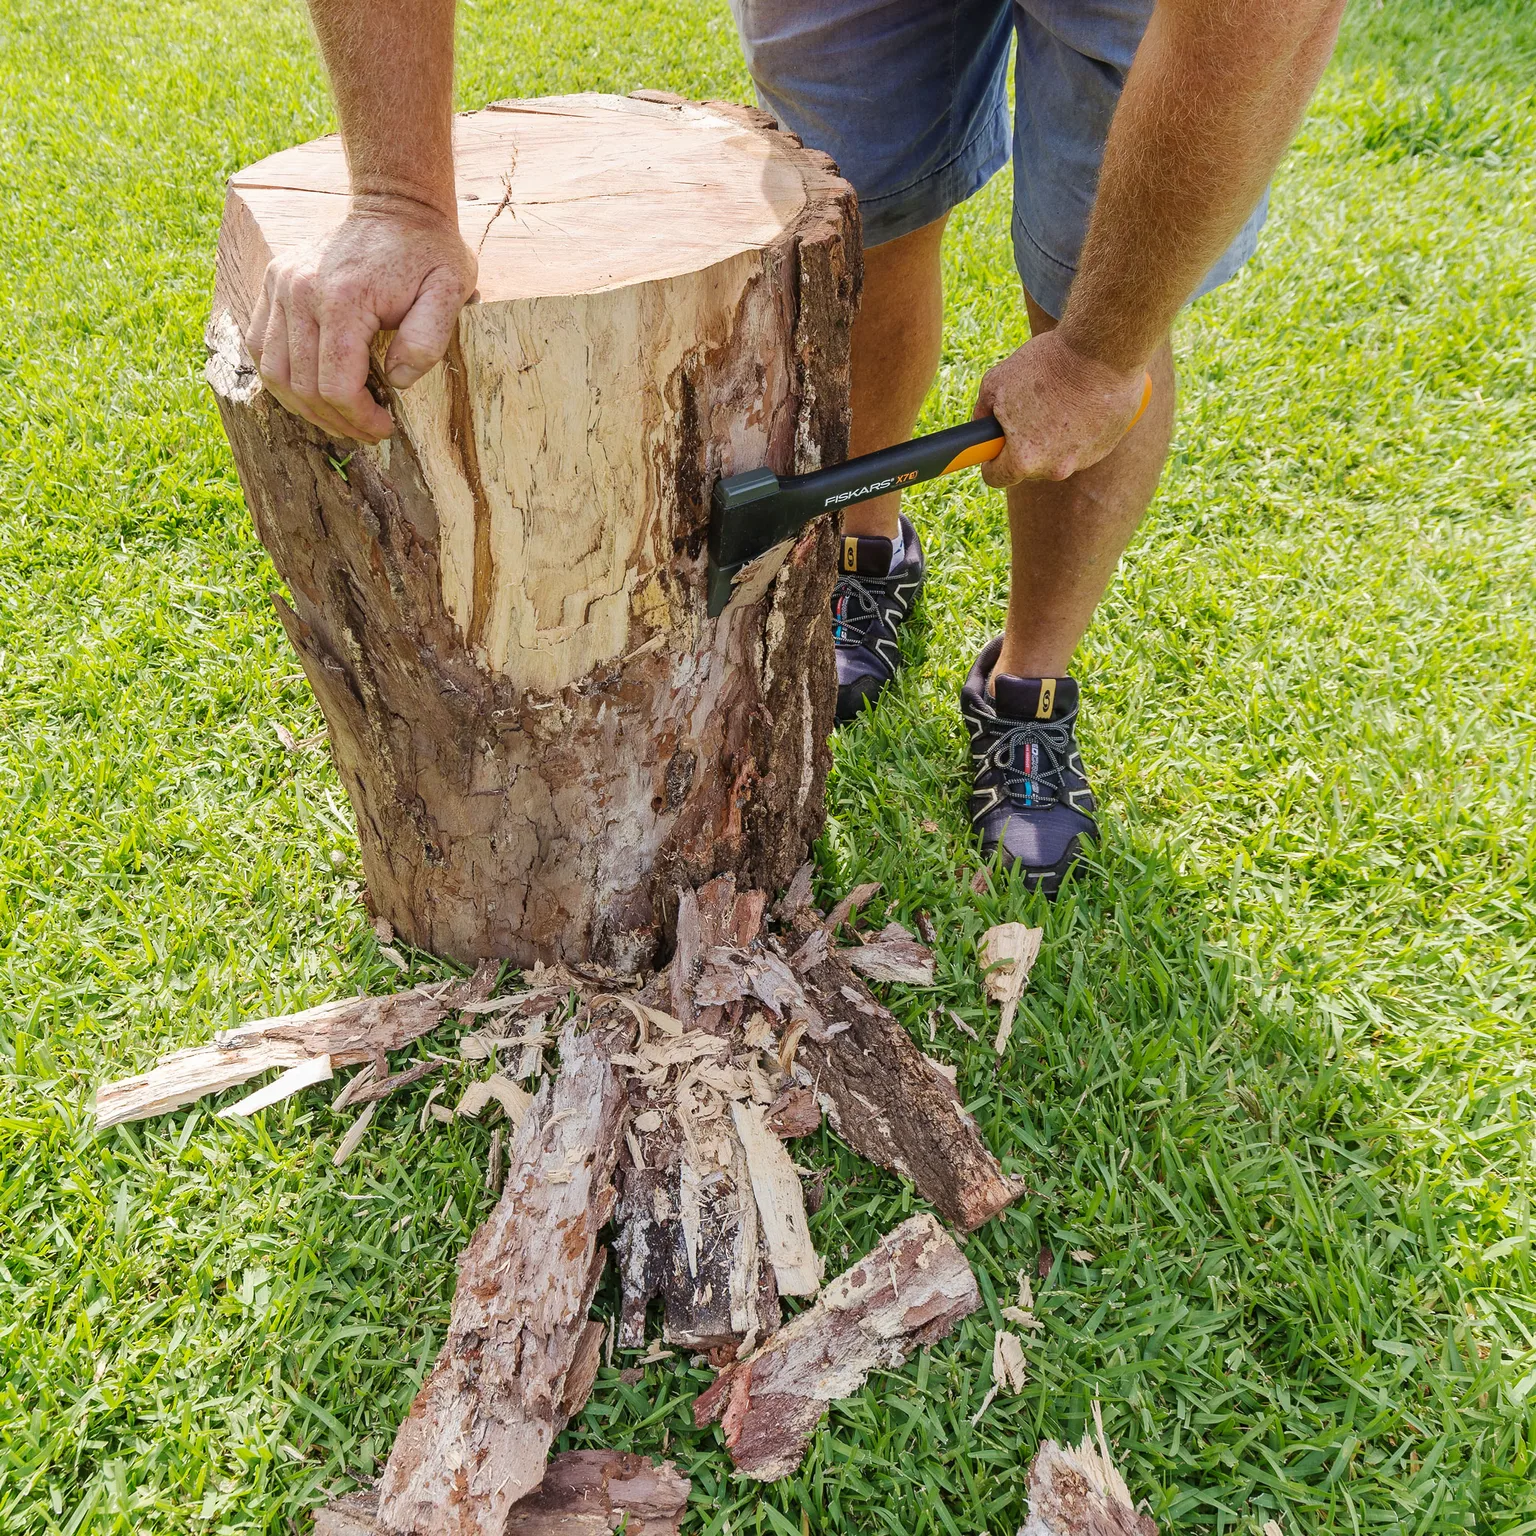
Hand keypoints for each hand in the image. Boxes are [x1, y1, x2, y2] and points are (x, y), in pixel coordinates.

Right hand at [245, 198, 477, 443]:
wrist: (395, 204)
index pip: (335, 386)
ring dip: (304, 405)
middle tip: (366, 431)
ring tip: (340, 416)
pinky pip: (261, 344)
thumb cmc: (428, 253)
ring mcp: (280, 283)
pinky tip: (313, 387)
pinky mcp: (273, 281)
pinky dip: (282, 375)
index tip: (385, 428)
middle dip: (335, 420)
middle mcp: (299, 290)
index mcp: (342, 299)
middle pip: (301, 386)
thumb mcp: (450, 292)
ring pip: (273, 371)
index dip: (359, 419)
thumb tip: (397, 381)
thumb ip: (429, 339)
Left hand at [974, 329, 1148, 486]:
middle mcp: (1054, 469)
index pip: (995, 478)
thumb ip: (983, 411)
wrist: (1102, 351)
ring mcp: (1082, 461)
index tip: (995, 446)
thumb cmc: (1047, 365)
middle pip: (1028, 468)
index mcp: (1023, 460)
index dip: (991, 460)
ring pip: (1056, 457)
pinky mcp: (1104, 449)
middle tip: (1030, 411)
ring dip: (1053, 437)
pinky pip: (1081, 446)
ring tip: (1058, 401)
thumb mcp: (997, 381)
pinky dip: (1077, 430)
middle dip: (1024, 445)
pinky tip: (1080, 403)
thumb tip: (984, 425)